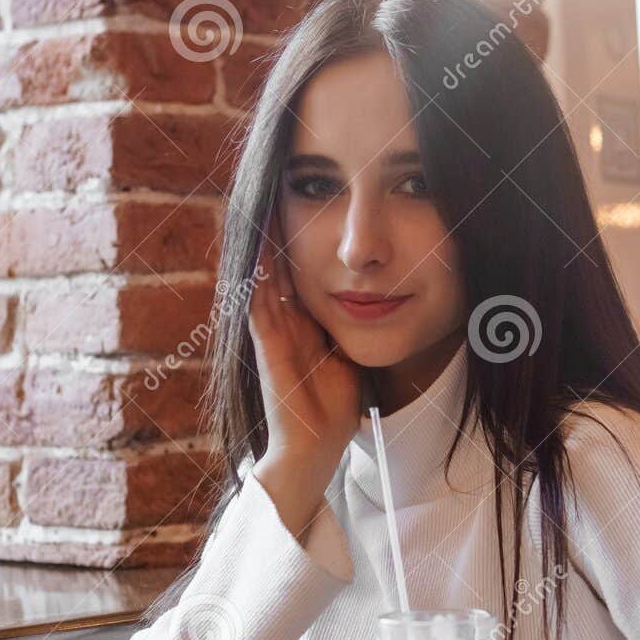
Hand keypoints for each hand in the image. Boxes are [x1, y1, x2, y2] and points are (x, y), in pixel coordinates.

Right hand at [247, 200, 362, 485]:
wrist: (314, 448)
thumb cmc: (334, 407)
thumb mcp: (349, 353)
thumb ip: (354, 326)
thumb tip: (382, 298)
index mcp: (303, 323)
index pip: (300, 271)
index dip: (301, 239)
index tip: (306, 204)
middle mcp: (284, 323)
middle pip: (278, 267)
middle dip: (279, 232)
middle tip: (277, 191)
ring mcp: (272, 334)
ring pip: (265, 279)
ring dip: (263, 247)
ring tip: (262, 208)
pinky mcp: (268, 349)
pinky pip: (260, 306)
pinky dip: (257, 279)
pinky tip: (258, 252)